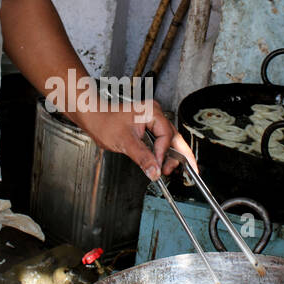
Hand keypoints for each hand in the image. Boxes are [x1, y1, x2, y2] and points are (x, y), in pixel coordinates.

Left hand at [73, 95, 197, 181]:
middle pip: (174, 137)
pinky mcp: (148, 127)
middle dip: (180, 155)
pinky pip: (160, 141)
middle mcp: (155, 114)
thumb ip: (142, 158)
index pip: (166, 136)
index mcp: (151, 112)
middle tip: (191, 170)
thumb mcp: (124, 142)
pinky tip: (164, 162)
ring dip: (170, 156)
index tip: (159, 166)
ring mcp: (152, 120)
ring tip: (168, 169)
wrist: (93, 118)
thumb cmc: (104, 122)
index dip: (163, 153)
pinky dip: (162, 153)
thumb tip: (154, 171)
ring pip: (168, 140)